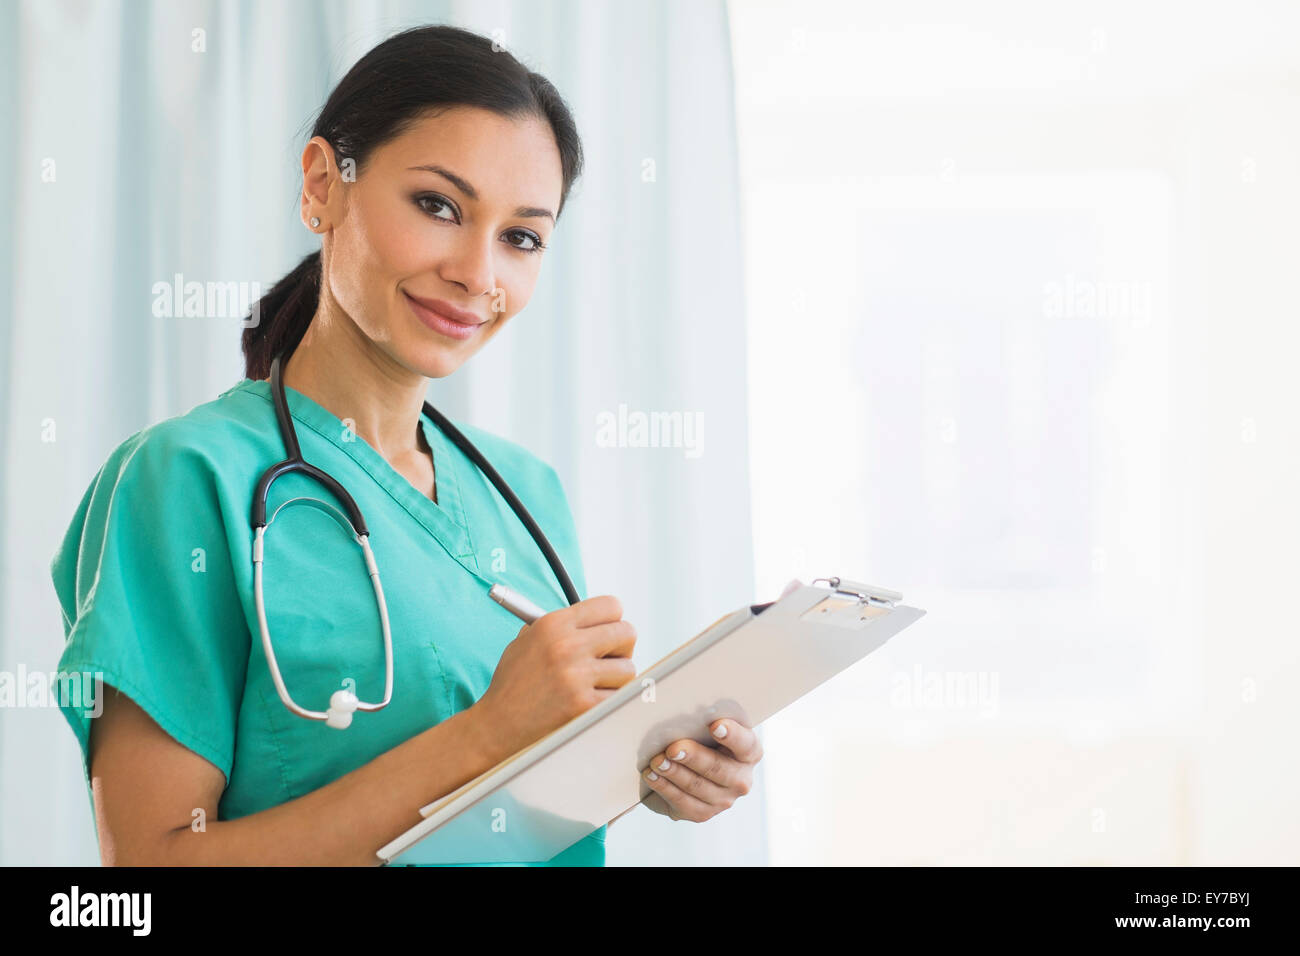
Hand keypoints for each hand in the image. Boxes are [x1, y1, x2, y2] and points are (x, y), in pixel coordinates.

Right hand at [477, 595, 636, 758]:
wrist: (497, 725)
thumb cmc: (513, 684)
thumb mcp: (527, 640)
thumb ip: (562, 626)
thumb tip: (598, 620)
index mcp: (554, 624)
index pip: (611, 605)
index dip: (613, 619)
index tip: (608, 632)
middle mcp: (567, 645)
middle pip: (627, 632)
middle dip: (622, 647)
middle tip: (608, 659)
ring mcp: (576, 676)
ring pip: (628, 668)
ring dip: (616, 678)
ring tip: (593, 685)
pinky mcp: (584, 705)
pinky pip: (619, 696)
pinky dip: (609, 700)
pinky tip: (589, 702)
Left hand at [640, 718, 762, 821]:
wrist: (693, 766)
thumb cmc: (701, 737)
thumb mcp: (707, 725)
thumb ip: (702, 717)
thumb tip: (674, 705)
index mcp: (750, 752)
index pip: (745, 743)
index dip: (732, 735)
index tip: (715, 725)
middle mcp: (741, 779)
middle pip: (718, 769)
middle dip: (694, 757)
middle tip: (673, 748)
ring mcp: (723, 800)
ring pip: (697, 787)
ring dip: (674, 773)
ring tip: (657, 761)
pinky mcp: (702, 813)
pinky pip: (682, 802)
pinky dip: (664, 788)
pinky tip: (652, 775)